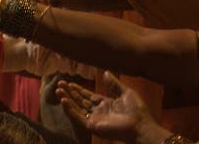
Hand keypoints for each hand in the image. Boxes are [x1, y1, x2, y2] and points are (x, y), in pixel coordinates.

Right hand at [56, 72, 170, 143]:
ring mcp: (94, 119)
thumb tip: (106, 72)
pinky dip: (69, 109)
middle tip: (60, 84)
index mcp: (106, 104)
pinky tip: (63, 100)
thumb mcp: (125, 93)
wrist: (141, 125)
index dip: (78, 89)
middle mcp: (98, 112)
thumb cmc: (137, 110)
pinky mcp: (92, 126)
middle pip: (80, 101)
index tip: (69, 82)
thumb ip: (114, 84)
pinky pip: (77, 117)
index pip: (88, 96)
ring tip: (58, 90)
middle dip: (69, 92)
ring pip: (76, 108)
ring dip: (67, 99)